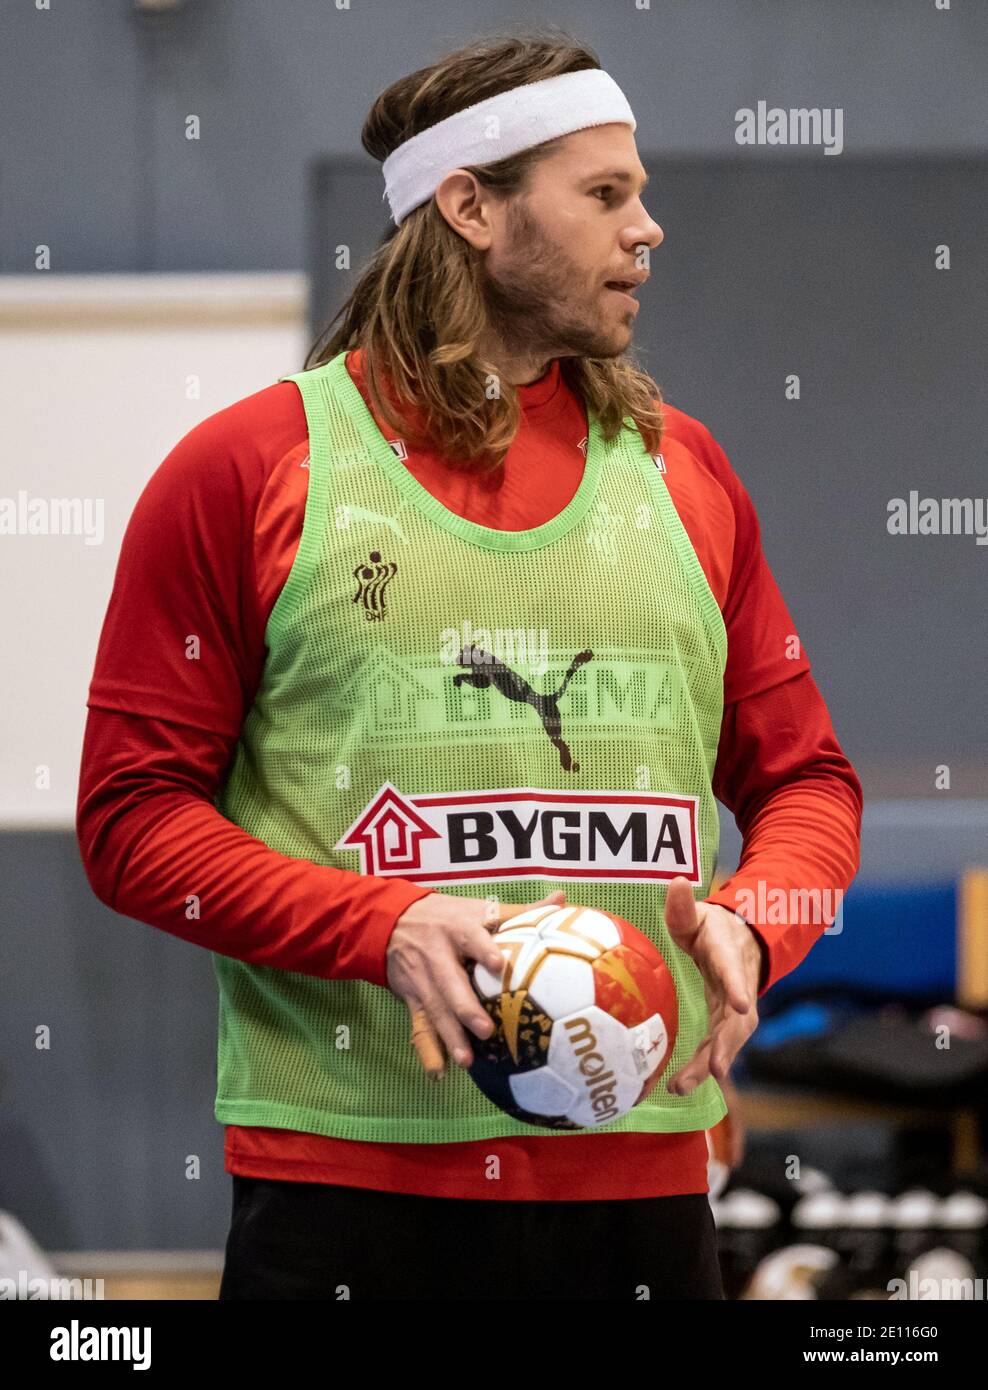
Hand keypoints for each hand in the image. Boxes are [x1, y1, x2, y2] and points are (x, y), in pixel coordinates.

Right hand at [388, 889, 566, 1069]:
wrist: (391, 921)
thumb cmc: (447, 916)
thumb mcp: (477, 908)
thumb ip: (520, 910)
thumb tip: (561, 899)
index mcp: (457, 929)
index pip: (470, 938)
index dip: (483, 949)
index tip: (497, 964)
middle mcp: (437, 955)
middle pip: (450, 982)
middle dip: (465, 1008)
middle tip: (486, 1030)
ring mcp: (422, 979)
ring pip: (435, 1009)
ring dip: (449, 1036)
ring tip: (466, 1061)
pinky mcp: (412, 998)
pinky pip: (419, 1025)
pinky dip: (428, 1050)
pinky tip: (439, 1073)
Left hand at [662, 877, 760, 1094]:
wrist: (738, 944)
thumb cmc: (712, 929)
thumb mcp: (698, 916)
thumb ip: (684, 907)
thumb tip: (675, 882)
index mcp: (729, 956)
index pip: (735, 970)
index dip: (738, 985)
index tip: (741, 1001)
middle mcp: (738, 988)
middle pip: (736, 1020)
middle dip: (726, 1044)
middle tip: (714, 1069)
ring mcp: (734, 1010)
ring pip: (728, 1041)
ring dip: (710, 1064)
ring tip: (683, 1086)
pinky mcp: (725, 1025)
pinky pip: (717, 1048)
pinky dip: (702, 1067)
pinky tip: (679, 1086)